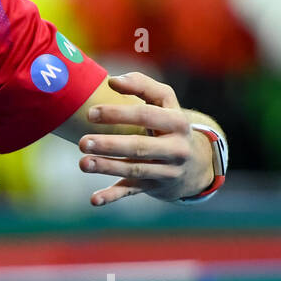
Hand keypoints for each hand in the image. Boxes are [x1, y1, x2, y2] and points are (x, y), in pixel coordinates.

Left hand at [77, 71, 214, 205]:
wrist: (197, 163)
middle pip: (140, 147)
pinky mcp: (153, 187)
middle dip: (111, 145)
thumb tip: (112, 81)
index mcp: (178, 123)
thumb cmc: (170, 124)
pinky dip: (113, 196)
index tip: (90, 113)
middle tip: (83, 142)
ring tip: (83, 163)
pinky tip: (94, 200)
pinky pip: (132, 191)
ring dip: (107, 168)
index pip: (146, 116)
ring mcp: (166, 171)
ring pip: (134, 170)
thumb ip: (142, 85)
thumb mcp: (166, 102)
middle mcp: (175, 149)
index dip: (118, 114)